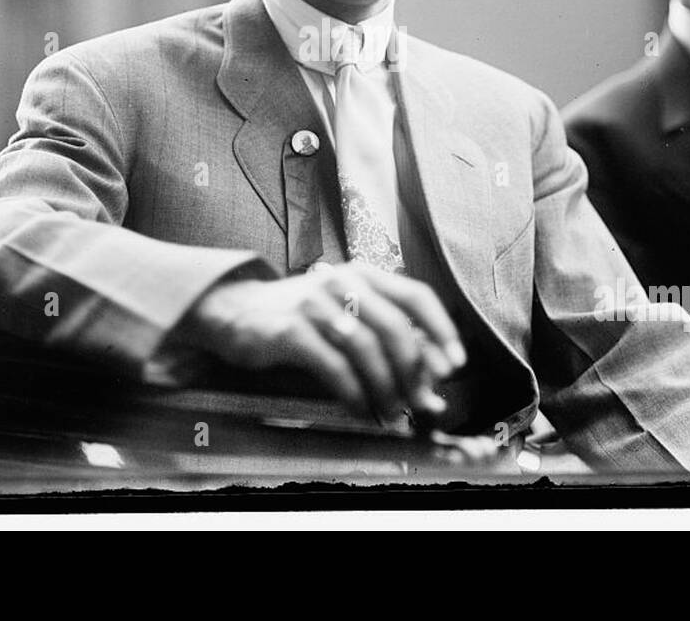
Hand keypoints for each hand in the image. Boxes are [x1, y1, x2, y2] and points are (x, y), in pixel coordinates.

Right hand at [177, 261, 466, 421]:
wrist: (234, 310)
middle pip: (396, 327)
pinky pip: (334, 367)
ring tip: (393, 415)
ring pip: (367, 349)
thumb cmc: (301, 317)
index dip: (441, 330)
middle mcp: (342, 282)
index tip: (455, 365)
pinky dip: (355, 394)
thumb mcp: (345, 314)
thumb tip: (432, 381)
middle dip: (415, 372)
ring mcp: (314, 303)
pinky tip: (362, 412)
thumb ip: (385, 337)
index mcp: (363, 273)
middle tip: (422, 404)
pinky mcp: (290, 330)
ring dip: (387, 389)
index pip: (416, 295)